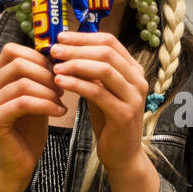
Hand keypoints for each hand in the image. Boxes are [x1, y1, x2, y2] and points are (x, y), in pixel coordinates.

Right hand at [0, 42, 63, 191]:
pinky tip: (59, 112)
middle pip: (18, 63)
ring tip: (61, 102)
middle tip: (63, 89)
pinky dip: (45, 104)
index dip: (38, 57)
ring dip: (49, 91)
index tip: (58, 72)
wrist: (17, 166)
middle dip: (47, 74)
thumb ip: (40, 80)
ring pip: (22, 83)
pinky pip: (22, 103)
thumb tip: (60, 59)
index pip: (12, 51)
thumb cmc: (28, 133)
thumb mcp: (37, 99)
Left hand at [50, 31, 149, 174]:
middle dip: (77, 49)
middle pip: (106, 52)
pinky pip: (98, 92)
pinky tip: (61, 82)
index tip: (61, 38)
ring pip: (104, 69)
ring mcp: (134, 97)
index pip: (110, 42)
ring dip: (76, 64)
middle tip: (54, 50)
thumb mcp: (101, 90)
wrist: (122, 154)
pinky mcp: (125, 114)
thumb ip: (91, 71)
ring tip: (55, 66)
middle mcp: (138, 80)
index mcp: (134, 70)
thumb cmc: (109, 121)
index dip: (84, 37)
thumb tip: (66, 48)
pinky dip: (77, 84)